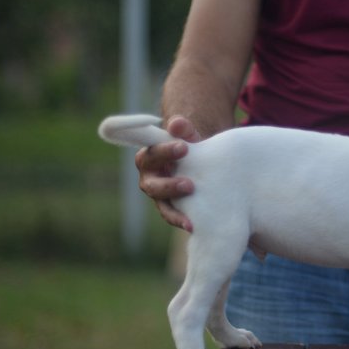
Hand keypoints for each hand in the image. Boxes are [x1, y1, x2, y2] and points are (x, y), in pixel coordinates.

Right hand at [135, 116, 202, 231]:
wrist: (198, 161)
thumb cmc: (189, 146)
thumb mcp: (187, 135)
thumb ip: (182, 128)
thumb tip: (177, 123)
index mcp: (149, 157)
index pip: (151, 155)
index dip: (164, 152)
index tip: (184, 147)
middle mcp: (150, 178)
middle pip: (151, 185)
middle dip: (169, 185)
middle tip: (189, 184)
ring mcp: (160, 196)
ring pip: (162, 205)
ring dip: (175, 211)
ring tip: (190, 216)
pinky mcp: (172, 208)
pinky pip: (173, 216)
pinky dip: (181, 221)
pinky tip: (193, 225)